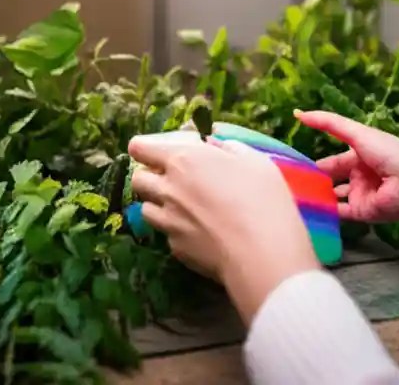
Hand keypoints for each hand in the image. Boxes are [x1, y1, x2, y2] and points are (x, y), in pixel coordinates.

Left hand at [127, 132, 320, 323]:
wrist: (260, 254)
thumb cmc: (261, 199)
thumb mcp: (253, 161)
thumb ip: (227, 148)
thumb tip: (213, 145)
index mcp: (183, 161)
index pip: (139, 148)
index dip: (145, 149)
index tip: (158, 153)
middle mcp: (168, 189)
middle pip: (138, 179)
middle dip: (150, 176)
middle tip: (172, 180)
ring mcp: (168, 222)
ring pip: (146, 208)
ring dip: (159, 204)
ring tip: (182, 208)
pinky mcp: (175, 248)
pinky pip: (167, 234)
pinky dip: (177, 231)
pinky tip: (199, 233)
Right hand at [297, 110, 398, 222]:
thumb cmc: (387, 153)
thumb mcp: (357, 133)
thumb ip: (328, 123)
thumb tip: (298, 113)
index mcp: (362, 154)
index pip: (335, 159)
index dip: (316, 162)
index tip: (293, 165)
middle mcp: (361, 175)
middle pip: (333, 179)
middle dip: (315, 180)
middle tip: (290, 183)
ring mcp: (361, 194)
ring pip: (334, 196)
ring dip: (318, 197)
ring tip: (294, 197)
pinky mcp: (361, 212)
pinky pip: (339, 212)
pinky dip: (324, 211)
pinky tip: (306, 209)